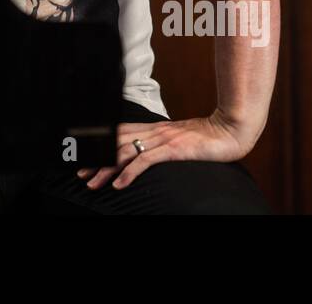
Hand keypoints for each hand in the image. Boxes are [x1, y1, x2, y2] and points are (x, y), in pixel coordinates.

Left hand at [76, 109, 252, 189]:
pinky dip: (128, 173)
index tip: (87, 156)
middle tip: (81, 172)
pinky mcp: (172, 149)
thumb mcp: (179, 139)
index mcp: (154, 128)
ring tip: (93, 182)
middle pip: (117, 143)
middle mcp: (154, 131)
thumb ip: (163, 142)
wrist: (230, 128)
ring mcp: (162, 139)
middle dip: (96, 158)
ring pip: (125, 152)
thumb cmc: (208, 136)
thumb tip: (150, 152)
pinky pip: (145, 161)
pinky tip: (119, 185)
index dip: (101, 143)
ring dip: (106, 168)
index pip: (120, 133)